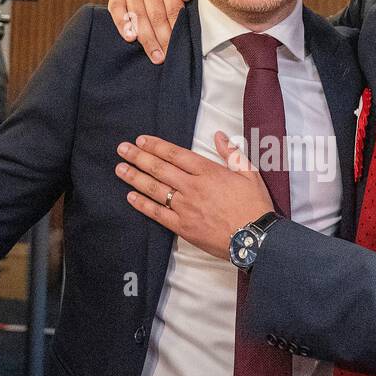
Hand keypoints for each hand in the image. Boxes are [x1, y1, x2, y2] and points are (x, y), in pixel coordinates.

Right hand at [107, 0, 196, 63]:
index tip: (179, 47)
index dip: (176, 30)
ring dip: (147, 39)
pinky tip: (130, 38)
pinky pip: (117, 10)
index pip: (173, 9)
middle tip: (167, 57)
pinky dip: (123, 25)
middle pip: (156, 15)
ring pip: (139, 16)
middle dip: (162, 39)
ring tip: (156, 57)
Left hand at [116, 132, 271, 258]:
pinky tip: (131, 196)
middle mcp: (193, 187)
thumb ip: (231, 153)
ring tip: (120, 169)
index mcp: (208, 172)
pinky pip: (158, 213)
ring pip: (155, 189)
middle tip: (122, 149)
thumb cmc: (254, 206)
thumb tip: (219, 135)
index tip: (142, 140)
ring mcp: (186, 207)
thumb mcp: (250, 173)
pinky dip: (143, 204)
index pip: (175, 154)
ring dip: (135, 177)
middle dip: (139, 157)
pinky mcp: (183, 227)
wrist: (255, 239)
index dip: (156, 146)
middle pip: (160, 168)